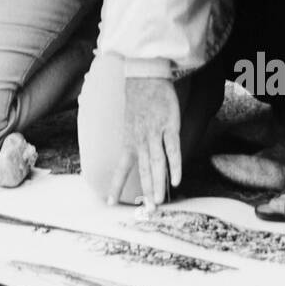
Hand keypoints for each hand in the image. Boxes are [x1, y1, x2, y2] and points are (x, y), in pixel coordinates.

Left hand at [107, 76, 180, 207]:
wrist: (144, 75)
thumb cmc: (138, 99)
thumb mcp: (129, 121)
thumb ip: (132, 139)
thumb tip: (133, 153)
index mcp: (128, 139)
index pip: (121, 166)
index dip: (116, 184)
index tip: (109, 202)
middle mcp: (140, 138)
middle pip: (143, 169)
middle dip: (145, 190)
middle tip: (146, 210)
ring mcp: (155, 132)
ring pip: (156, 162)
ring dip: (157, 183)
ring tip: (158, 202)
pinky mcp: (169, 125)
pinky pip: (172, 148)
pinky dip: (175, 164)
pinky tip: (176, 180)